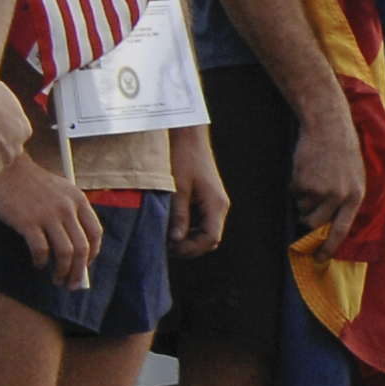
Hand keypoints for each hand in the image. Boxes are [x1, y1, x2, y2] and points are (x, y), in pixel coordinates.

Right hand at [0, 155, 105, 288]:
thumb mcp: (60, 190)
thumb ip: (70, 211)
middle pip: (82, 247)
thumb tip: (76, 245)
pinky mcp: (28, 222)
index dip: (93, 253)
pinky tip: (39, 264)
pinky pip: (41, 250)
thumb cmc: (30, 183)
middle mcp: (67, 208)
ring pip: (66, 253)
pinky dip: (42, 261)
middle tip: (72, 284)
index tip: (86, 265)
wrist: (4, 167)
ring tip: (57, 280)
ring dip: (63, 272)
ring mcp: (48, 215)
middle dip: (79, 271)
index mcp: (78, 199)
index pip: (95, 233)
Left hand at [168, 121, 230, 256]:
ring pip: (205, 232)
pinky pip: (201, 222)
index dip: (191, 249)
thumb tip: (176, 240)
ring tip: (166, 236)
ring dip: (187, 238)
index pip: (211, 239)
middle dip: (188, 246)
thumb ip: (178, 216)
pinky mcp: (207, 199)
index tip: (170, 248)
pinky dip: (188, 228)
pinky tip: (172, 224)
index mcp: (216, 204)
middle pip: (210, 239)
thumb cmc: (183, 158)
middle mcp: (219, 206)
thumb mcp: (177, 189)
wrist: (188, 136)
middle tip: (165, 245)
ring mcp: (214, 203)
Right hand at [290, 100, 369, 244]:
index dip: (329, 247)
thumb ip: (346, 199)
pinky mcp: (304, 183)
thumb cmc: (341, 151)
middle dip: (308, 218)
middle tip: (309, 201)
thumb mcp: (354, 176)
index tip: (319, 259)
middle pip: (315, 224)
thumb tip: (331, 226)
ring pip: (302, 209)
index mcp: (356, 196)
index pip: (342, 230)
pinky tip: (306, 168)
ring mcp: (322, 190)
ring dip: (303, 198)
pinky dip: (295, 184)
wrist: (329, 126)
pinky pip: (293, 193)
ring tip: (313, 176)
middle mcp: (340, 197)